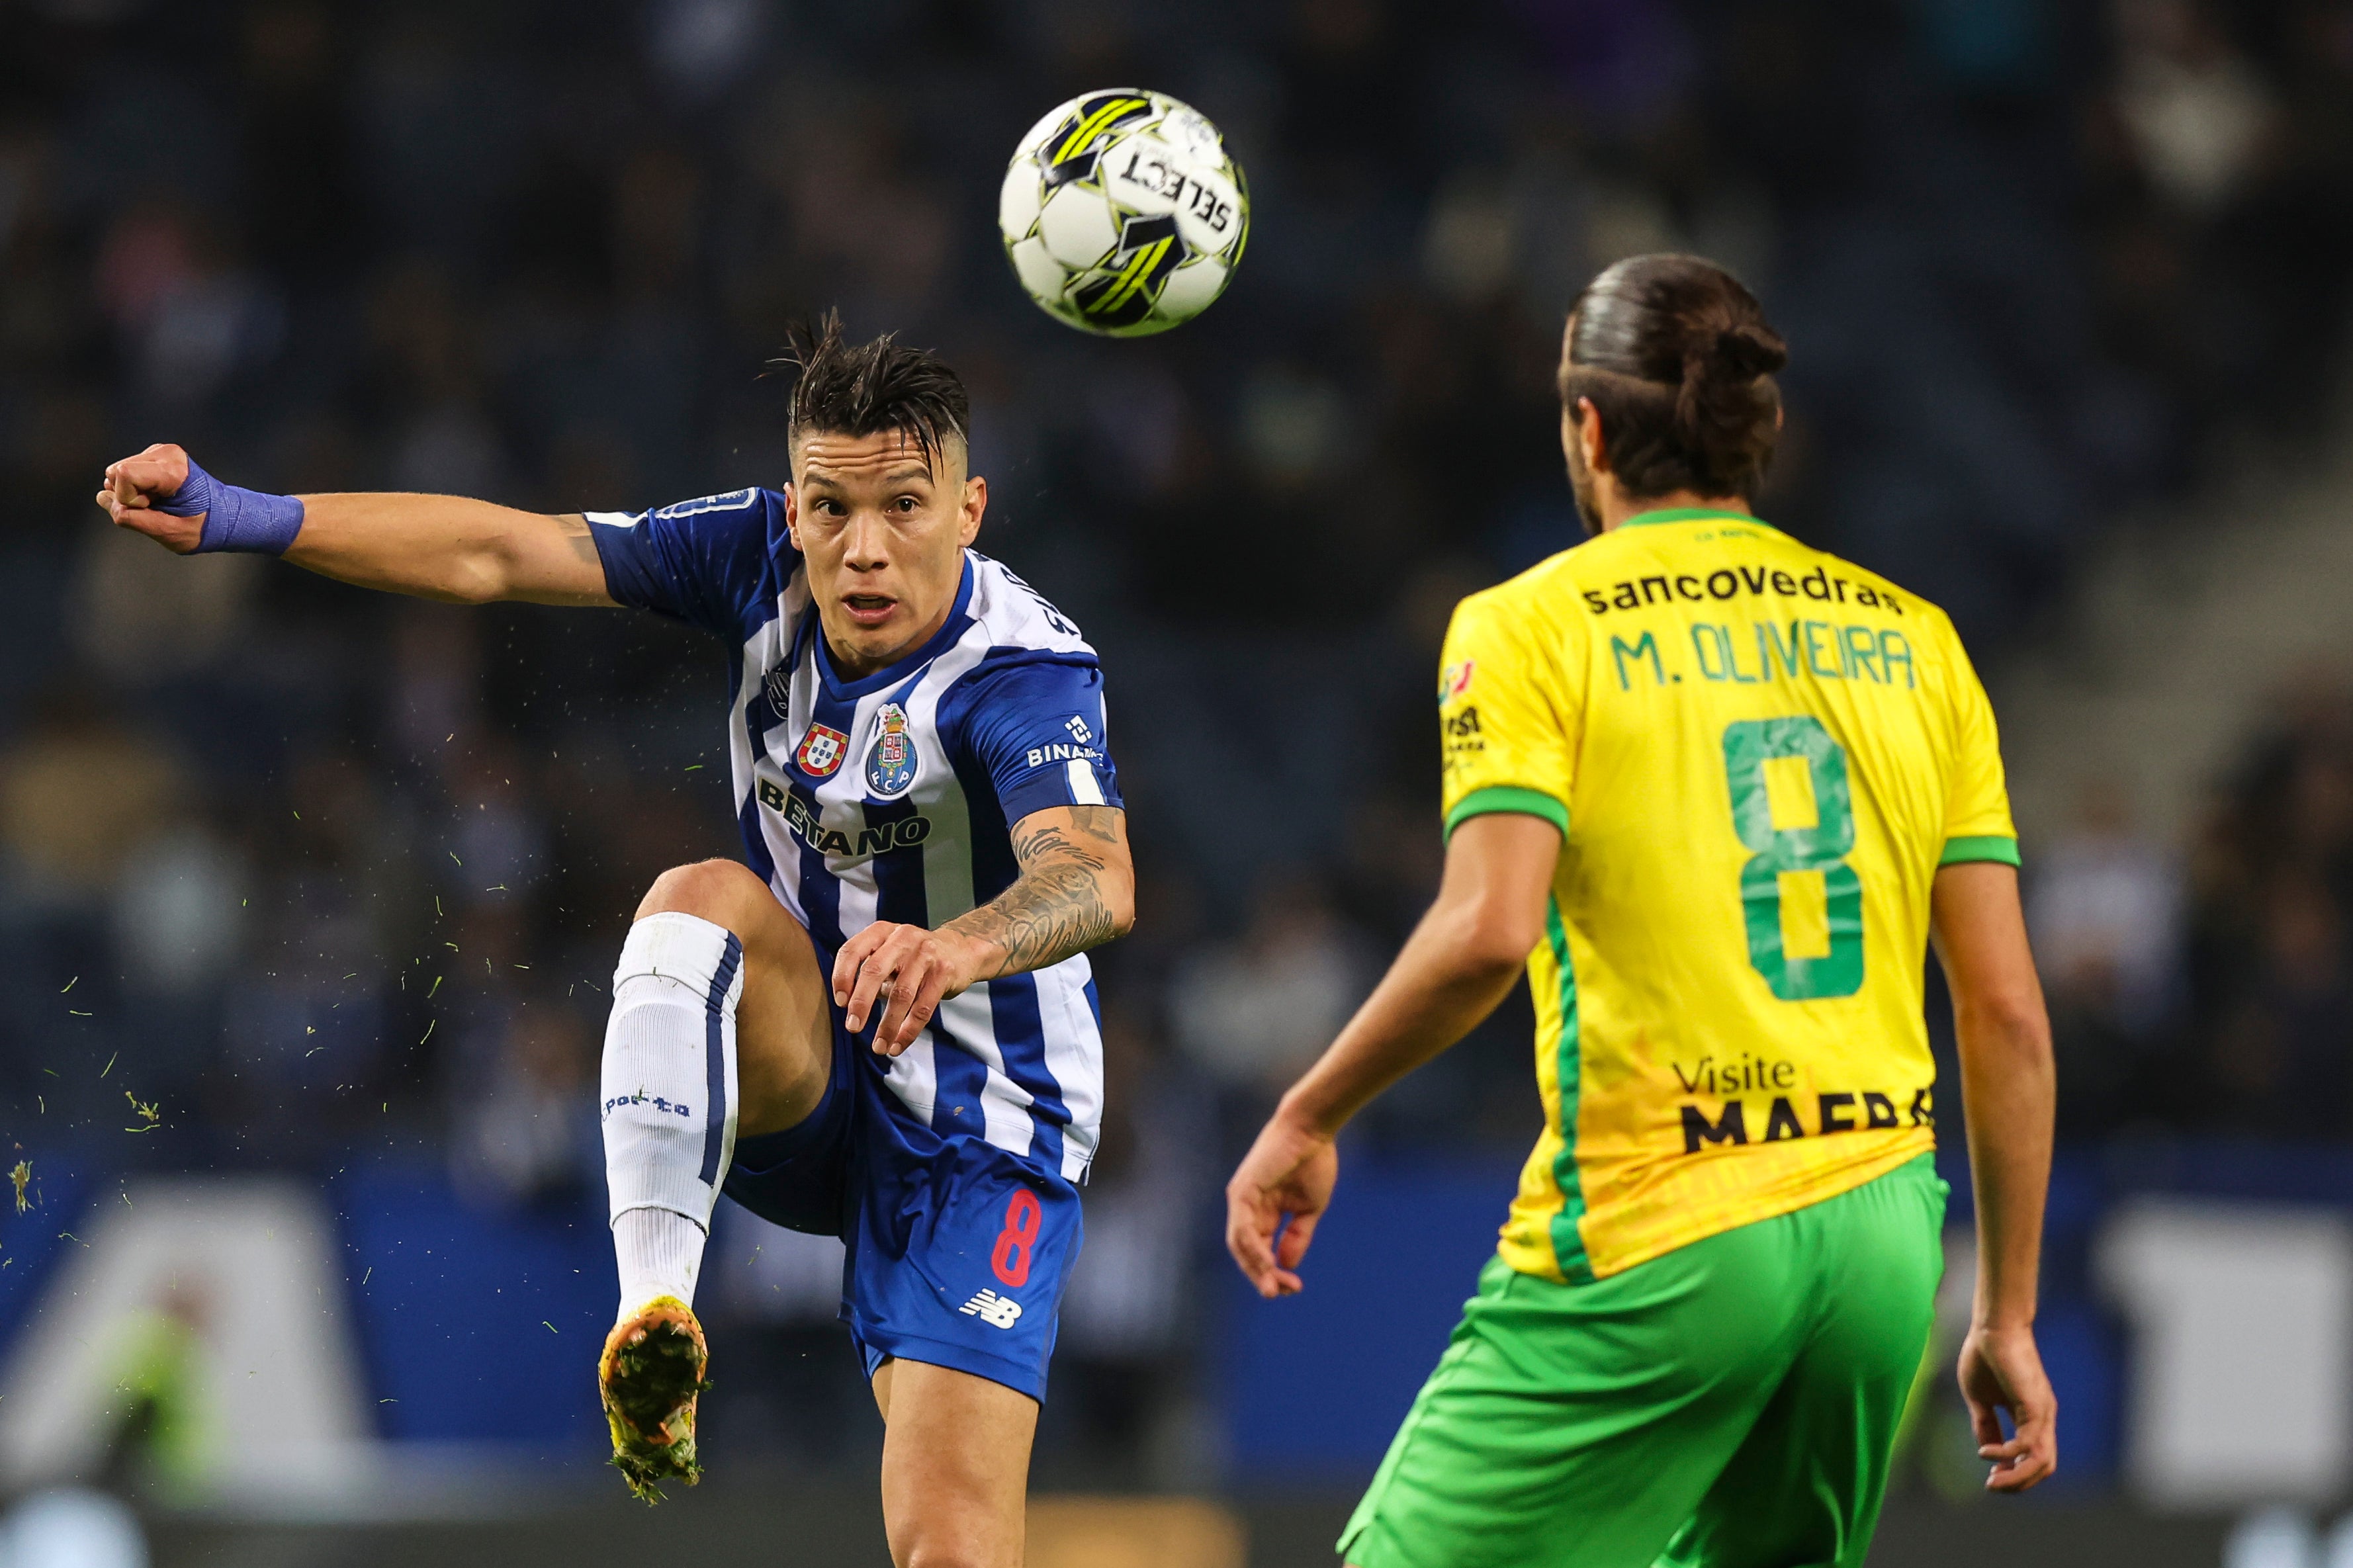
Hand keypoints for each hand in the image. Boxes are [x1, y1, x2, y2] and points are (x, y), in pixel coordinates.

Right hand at [95, 443, 204, 553]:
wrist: (224, 516)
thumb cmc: (202, 526)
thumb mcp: (168, 532)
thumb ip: (133, 519)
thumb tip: (103, 497)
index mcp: (174, 469)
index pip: (124, 474)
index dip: (129, 498)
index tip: (153, 508)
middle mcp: (165, 453)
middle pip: (115, 472)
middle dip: (128, 495)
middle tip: (157, 506)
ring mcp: (158, 451)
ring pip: (115, 473)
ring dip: (131, 492)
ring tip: (159, 501)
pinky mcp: (152, 456)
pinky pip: (123, 474)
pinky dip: (135, 488)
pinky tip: (157, 495)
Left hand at [831, 922, 982, 1056]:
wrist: (961, 950)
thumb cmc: (914, 957)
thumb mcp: (889, 952)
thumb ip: (869, 972)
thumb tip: (850, 1006)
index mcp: (882, 931)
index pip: (853, 950)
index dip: (842, 977)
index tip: (840, 1002)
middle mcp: (903, 938)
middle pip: (875, 970)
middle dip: (861, 1002)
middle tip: (853, 1026)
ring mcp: (925, 954)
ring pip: (901, 994)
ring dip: (887, 1025)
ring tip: (879, 1047)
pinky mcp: (944, 972)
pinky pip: (923, 1007)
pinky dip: (909, 1030)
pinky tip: (898, 1045)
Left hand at [1225, 1109, 1338, 1298]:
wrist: (1313, 1129)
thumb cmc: (1313, 1161)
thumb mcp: (1308, 1207)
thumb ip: (1297, 1235)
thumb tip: (1287, 1264)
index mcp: (1263, 1211)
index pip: (1261, 1249)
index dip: (1274, 1271)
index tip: (1295, 1288)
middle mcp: (1247, 1207)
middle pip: (1246, 1252)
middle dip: (1261, 1276)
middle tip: (1278, 1294)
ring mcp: (1241, 1199)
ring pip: (1240, 1244)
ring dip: (1255, 1268)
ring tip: (1271, 1288)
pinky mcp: (1242, 1191)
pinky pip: (1242, 1228)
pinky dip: (1254, 1248)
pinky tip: (1268, 1264)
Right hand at [1957, 1323, 2057, 1491]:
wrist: (1992, 1327)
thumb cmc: (1985, 1355)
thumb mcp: (1979, 1398)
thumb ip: (1985, 1425)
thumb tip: (1987, 1452)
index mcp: (2031, 1416)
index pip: (2034, 1458)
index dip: (2016, 1473)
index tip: (1991, 1477)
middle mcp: (2042, 1418)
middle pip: (2044, 1467)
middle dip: (2020, 1484)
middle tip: (1993, 1485)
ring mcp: (2042, 1413)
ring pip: (2041, 1462)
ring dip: (2017, 1478)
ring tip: (1992, 1479)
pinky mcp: (2034, 1406)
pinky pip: (2027, 1444)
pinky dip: (2006, 1454)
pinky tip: (1986, 1452)